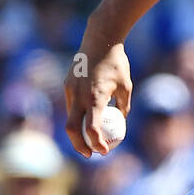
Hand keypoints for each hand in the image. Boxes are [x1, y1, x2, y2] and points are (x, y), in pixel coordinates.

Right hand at [64, 38, 132, 157]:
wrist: (100, 39)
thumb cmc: (117, 63)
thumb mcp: (126, 86)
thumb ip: (123, 106)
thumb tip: (121, 121)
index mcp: (95, 97)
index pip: (91, 129)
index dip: (96, 144)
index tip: (104, 152)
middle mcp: (79, 95)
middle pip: (72, 129)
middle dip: (79, 145)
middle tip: (90, 155)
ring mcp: (70, 89)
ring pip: (70, 117)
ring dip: (77, 132)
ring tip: (88, 141)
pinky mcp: (67, 84)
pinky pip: (70, 105)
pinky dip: (76, 116)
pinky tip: (86, 119)